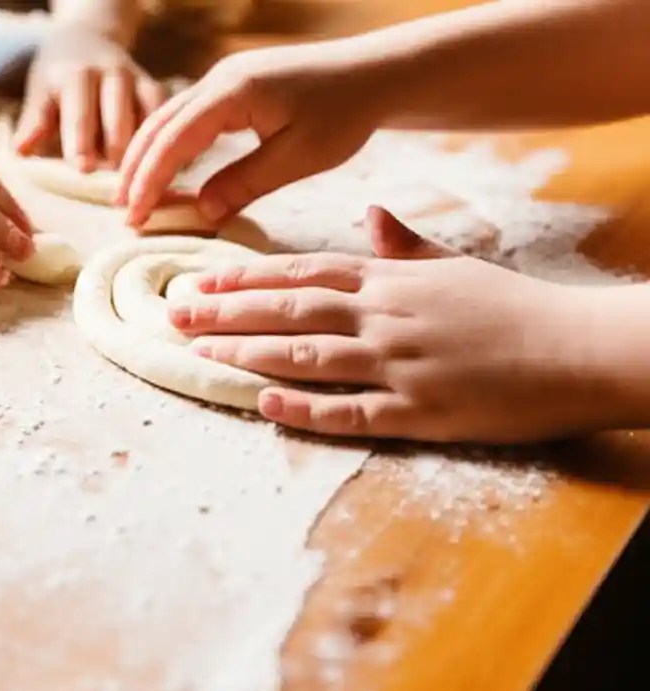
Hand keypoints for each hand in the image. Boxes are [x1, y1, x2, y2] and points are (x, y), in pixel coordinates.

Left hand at [15, 23, 164, 171]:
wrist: (87, 39)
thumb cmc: (57, 78)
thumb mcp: (40, 93)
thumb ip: (34, 122)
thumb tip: (20, 152)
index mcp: (77, 75)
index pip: (79, 111)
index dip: (81, 142)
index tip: (82, 170)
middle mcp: (111, 73)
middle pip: (117, 112)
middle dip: (115, 147)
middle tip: (114, 183)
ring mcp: (138, 79)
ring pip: (146, 112)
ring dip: (144, 146)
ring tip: (139, 181)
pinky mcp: (156, 88)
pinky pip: (164, 114)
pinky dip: (164, 138)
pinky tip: (161, 168)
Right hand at [118, 41, 385, 226]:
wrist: (376, 74)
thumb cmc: (345, 114)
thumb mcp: (298, 157)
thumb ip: (244, 183)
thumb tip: (200, 212)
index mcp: (233, 91)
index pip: (174, 140)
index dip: (150, 181)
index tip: (135, 217)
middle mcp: (220, 78)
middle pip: (160, 125)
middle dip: (137, 170)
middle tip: (124, 213)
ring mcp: (224, 78)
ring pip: (169, 118)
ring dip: (148, 157)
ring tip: (134, 196)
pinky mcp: (234, 85)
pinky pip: (188, 115)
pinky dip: (170, 144)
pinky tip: (165, 170)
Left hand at [171, 208, 617, 442]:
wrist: (578, 347)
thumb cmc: (515, 307)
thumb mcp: (456, 264)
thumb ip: (406, 246)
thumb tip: (374, 217)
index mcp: (390, 281)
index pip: (302, 273)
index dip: (245, 279)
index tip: (199, 282)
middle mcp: (384, 316)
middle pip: (290, 309)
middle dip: (225, 313)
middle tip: (173, 317)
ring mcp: (398, 364)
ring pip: (306, 355)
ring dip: (246, 352)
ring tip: (197, 353)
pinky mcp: (418, 412)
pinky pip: (349, 411)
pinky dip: (304, 409)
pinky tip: (262, 404)